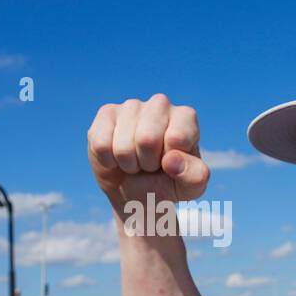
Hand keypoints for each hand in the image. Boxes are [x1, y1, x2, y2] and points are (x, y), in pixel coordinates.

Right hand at [87, 94, 209, 210]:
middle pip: (147, 139)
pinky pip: (101, 144)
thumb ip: (194, 177)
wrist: (139, 191)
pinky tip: (116, 158)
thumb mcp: (190, 188)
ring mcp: (131, 106)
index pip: (177, 138)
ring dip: (128, 164)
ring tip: (135, 162)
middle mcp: (160, 104)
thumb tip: (171, 159)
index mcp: (185, 117)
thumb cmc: (169, 184)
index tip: (170, 164)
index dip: (170, 162)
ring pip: (123, 145)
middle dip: (147, 163)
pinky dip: (108, 161)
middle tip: (150, 165)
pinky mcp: (106, 114)